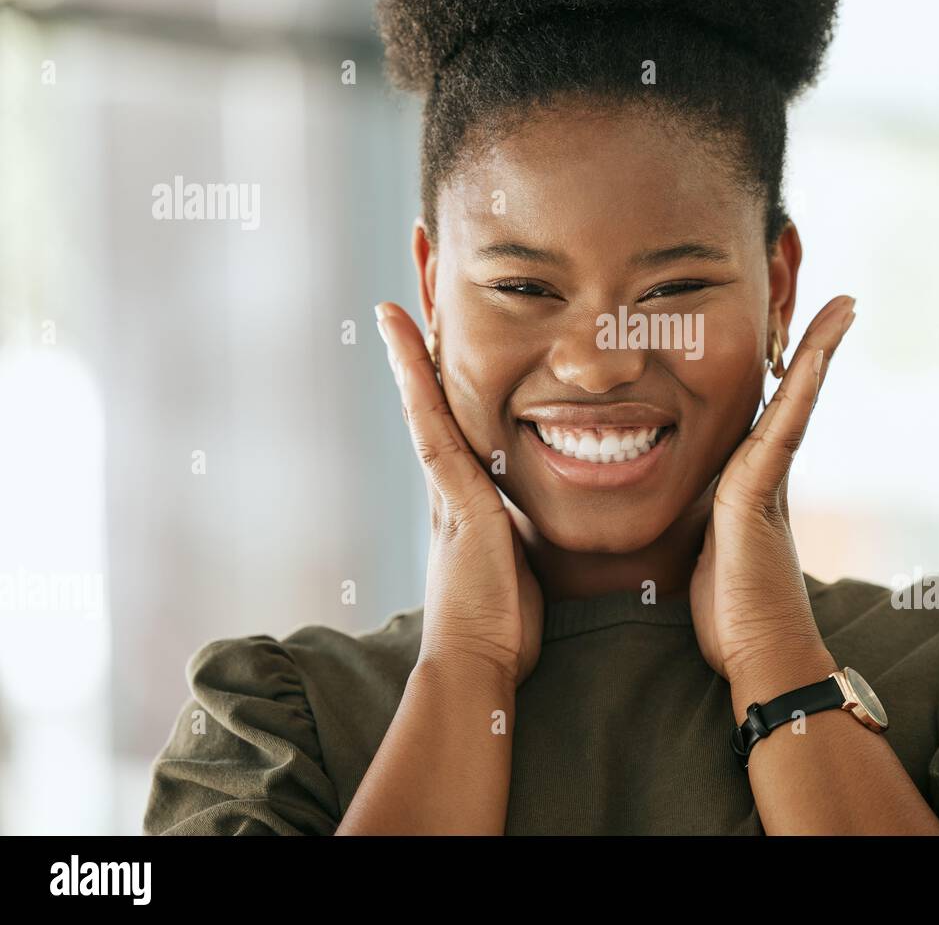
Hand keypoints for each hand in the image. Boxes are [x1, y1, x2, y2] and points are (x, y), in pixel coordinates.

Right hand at [375, 302, 543, 687]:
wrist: (478, 660)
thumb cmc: (504, 622)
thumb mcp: (521, 562)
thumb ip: (523, 534)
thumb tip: (537, 526)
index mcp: (469, 493)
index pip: (456, 418)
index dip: (445, 374)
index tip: (442, 329)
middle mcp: (448, 479)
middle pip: (433, 395)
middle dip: (425, 343)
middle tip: (415, 283)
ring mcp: (444, 481)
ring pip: (425, 395)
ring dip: (413, 340)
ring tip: (403, 287)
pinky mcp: (449, 488)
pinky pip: (427, 414)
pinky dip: (411, 369)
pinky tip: (397, 324)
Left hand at [689, 295, 855, 682]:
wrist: (760, 656)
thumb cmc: (730, 612)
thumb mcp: (705, 550)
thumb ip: (703, 521)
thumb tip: (689, 514)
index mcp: (751, 482)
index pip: (771, 413)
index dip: (789, 372)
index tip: (802, 334)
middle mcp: (767, 474)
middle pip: (794, 395)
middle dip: (817, 347)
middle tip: (843, 303)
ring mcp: (768, 483)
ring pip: (795, 403)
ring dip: (819, 353)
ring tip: (843, 308)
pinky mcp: (757, 497)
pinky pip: (779, 432)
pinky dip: (800, 393)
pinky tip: (813, 358)